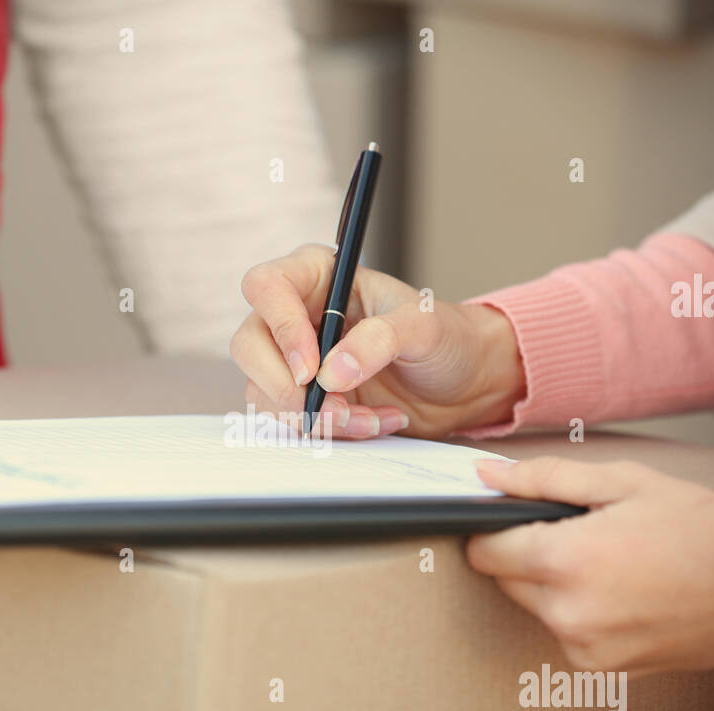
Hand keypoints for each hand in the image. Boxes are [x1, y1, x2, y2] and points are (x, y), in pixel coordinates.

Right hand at [231, 243, 525, 438]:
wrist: (463, 383)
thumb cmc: (445, 337)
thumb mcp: (424, 327)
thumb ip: (380, 340)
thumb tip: (333, 373)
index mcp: (318, 276)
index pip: (266, 287)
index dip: (280, 328)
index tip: (311, 369)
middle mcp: (296, 315)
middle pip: (249, 346)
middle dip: (287, 387)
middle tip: (335, 408)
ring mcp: (294, 361)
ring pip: (265, 392)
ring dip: (316, 417)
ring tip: (372, 419)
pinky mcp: (305, 399)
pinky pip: (291, 421)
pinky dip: (330, 432)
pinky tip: (376, 423)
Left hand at [467, 458, 713, 677]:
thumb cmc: (703, 527)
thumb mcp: (623, 483)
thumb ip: (544, 479)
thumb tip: (487, 478)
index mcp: (565, 560)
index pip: (484, 552)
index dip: (492, 530)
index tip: (513, 519)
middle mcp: (567, 612)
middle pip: (507, 581)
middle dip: (529, 556)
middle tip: (585, 534)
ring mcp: (586, 647)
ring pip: (538, 608)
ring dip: (557, 586)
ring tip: (616, 563)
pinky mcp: (606, 669)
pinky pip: (570, 633)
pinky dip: (585, 613)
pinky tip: (629, 593)